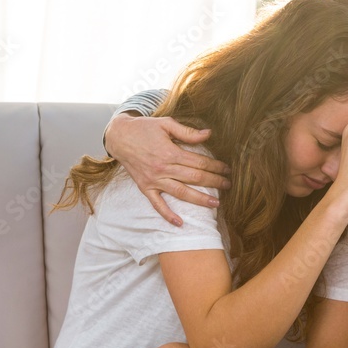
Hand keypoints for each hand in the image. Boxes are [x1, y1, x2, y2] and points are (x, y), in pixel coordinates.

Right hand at [105, 114, 230, 225]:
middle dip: (214, 182)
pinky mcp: (145, 188)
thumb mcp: (166, 124)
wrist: (119, 137)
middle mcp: (163, 168)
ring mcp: (154, 180)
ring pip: (181, 193)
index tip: (227, 169)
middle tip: (228, 185)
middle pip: (194, 178)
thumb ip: (187, 131)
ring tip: (215, 204)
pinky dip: (168, 215)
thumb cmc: (144, 128)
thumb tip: (209, 134)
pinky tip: (180, 223)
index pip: (199, 162)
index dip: (215, 166)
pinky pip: (157, 204)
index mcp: (170, 152)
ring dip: (199, 199)